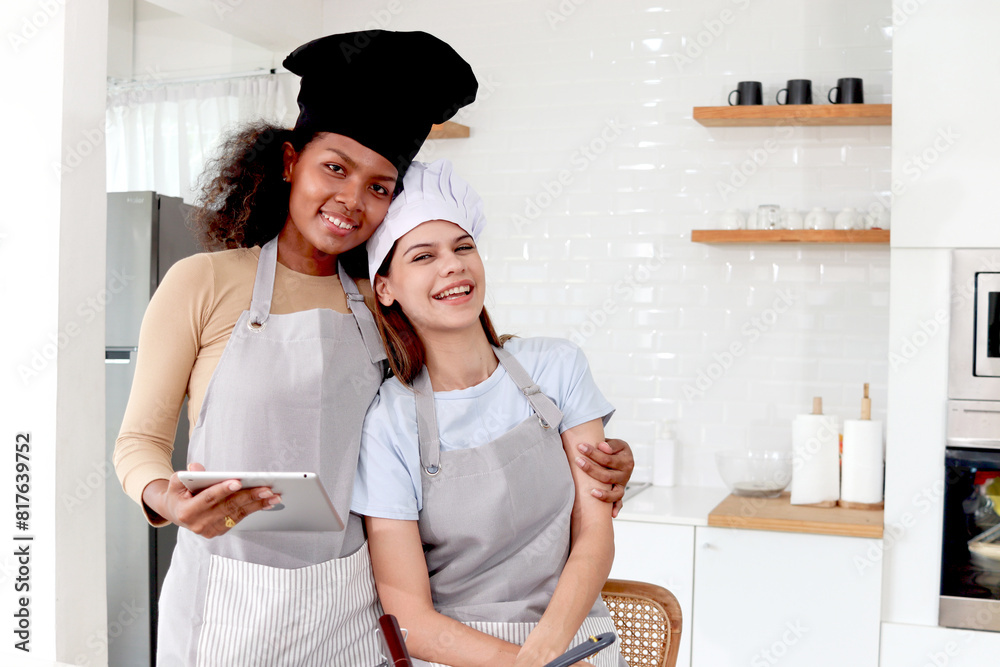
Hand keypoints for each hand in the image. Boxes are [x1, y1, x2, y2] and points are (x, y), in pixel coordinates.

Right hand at [142, 463, 280, 536]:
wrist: (176, 512)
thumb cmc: (179, 493)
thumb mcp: (177, 482)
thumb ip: (186, 475)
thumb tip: (196, 467)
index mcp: (186, 511)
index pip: (208, 498)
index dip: (223, 490)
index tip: (238, 482)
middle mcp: (198, 524)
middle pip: (228, 507)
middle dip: (249, 496)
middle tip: (267, 488)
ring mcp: (210, 530)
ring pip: (237, 514)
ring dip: (258, 504)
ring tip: (274, 496)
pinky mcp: (219, 531)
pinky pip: (239, 518)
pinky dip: (254, 510)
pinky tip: (267, 503)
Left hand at [574, 438, 633, 516]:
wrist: (621, 456)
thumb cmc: (614, 449)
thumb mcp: (615, 443)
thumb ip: (609, 445)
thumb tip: (602, 447)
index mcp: (626, 460)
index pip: (608, 458)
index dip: (593, 453)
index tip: (580, 447)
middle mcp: (626, 474)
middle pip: (608, 476)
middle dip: (591, 469)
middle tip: (578, 461)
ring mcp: (623, 485)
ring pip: (615, 492)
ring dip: (603, 494)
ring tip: (591, 492)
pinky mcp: (620, 492)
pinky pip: (619, 502)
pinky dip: (616, 508)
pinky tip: (612, 514)